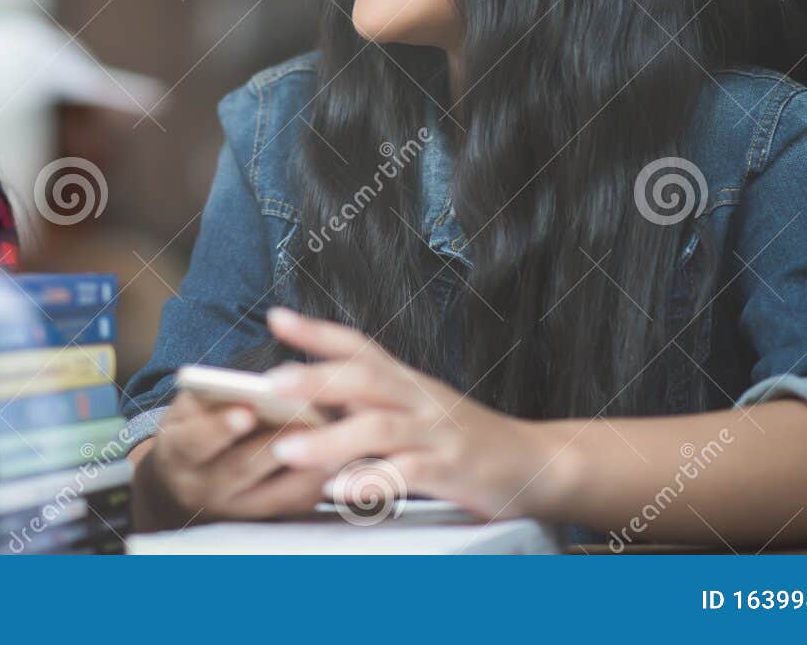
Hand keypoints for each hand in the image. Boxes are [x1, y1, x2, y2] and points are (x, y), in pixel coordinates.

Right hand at [131, 389, 327, 530]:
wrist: (183, 485)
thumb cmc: (193, 431)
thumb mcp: (187, 411)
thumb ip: (211, 396)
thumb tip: (254, 383)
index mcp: (178, 455)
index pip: (195, 443)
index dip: (220, 427)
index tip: (247, 410)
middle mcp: (203, 489)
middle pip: (241, 468)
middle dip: (274, 441)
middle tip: (305, 416)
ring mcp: (236, 512)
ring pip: (276, 492)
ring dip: (306, 463)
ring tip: (331, 433)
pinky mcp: (266, 521)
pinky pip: (296, 505)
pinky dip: (318, 481)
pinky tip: (337, 456)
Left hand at [262, 307, 564, 521]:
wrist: (536, 462)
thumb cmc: (465, 440)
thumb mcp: (417, 412)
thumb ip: (371, 407)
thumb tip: (313, 403)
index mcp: (407, 382)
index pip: (359, 346)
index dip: (317, 330)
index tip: (276, 317)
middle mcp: (420, 399)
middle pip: (364, 379)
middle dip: (315, 379)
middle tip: (270, 384)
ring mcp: (438, 433)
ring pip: (379, 428)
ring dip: (330, 439)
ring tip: (288, 450)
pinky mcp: (454, 470)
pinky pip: (409, 473)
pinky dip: (373, 480)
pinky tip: (342, 489)